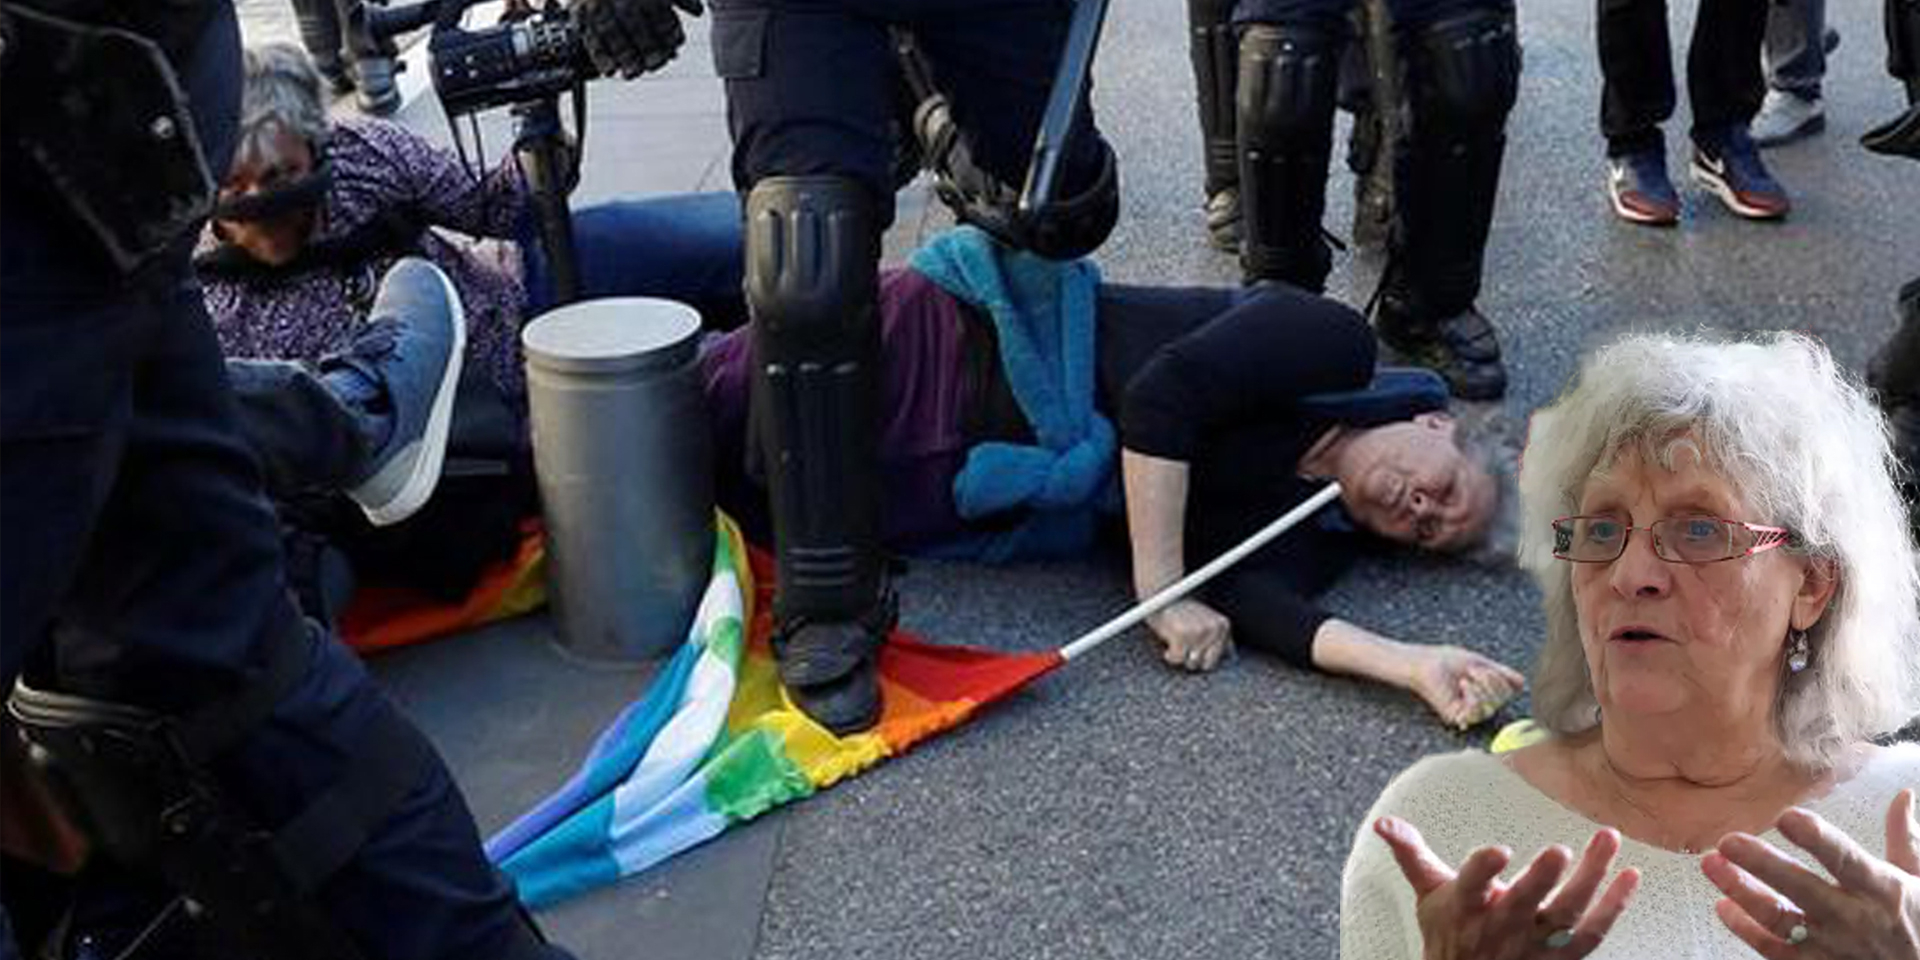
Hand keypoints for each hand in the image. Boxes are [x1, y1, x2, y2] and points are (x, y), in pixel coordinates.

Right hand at [571, 0, 703, 78]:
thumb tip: (697, 12)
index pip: (658, 13)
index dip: (669, 33)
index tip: (674, 49)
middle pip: (636, 25)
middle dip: (648, 48)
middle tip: (654, 65)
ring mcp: (597, 4)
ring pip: (612, 33)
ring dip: (624, 57)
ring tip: (633, 73)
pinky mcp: (579, 13)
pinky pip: (589, 36)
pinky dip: (599, 56)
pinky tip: (609, 71)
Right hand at [1145, 598, 1230, 671]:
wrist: (1161, 594)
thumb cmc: (1181, 609)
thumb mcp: (1206, 620)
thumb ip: (1219, 637)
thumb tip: (1231, 656)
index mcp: (1223, 625)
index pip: (1221, 657)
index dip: (1205, 657)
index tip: (1195, 649)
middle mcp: (1214, 628)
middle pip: (1208, 664)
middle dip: (1195, 660)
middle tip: (1184, 647)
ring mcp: (1198, 631)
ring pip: (1192, 663)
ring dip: (1182, 657)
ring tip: (1176, 642)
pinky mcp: (1181, 635)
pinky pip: (1177, 659)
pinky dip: (1170, 656)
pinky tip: (1169, 646)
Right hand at [1375, 817, 1640, 958]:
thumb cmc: (1450, 932)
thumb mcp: (1427, 893)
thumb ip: (1411, 853)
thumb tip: (1383, 822)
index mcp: (1465, 907)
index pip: (1471, 885)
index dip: (1483, 870)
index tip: (1496, 850)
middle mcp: (1500, 928)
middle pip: (1525, 904)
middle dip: (1542, 879)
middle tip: (1559, 851)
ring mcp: (1535, 945)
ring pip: (1566, 915)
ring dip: (1591, 879)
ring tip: (1607, 840)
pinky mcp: (1562, 956)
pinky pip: (1593, 933)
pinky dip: (1615, 907)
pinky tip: (1629, 876)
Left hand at [1702, 788, 1919, 959]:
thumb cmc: (1918, 924)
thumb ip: (1905, 839)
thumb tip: (1903, 795)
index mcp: (1883, 890)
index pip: (1846, 860)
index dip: (1817, 839)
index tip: (1787, 816)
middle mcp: (1855, 919)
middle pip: (1802, 889)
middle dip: (1762, 864)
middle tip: (1727, 840)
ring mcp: (1832, 947)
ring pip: (1779, 921)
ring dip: (1741, 892)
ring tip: (1712, 865)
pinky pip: (1773, 951)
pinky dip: (1746, 929)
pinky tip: (1724, 906)